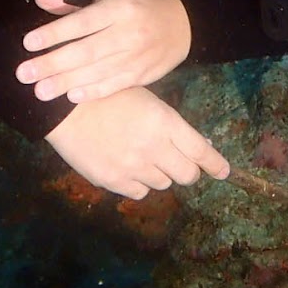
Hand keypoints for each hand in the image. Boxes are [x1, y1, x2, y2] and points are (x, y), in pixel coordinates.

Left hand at [17, 0, 191, 102]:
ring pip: (97, 72)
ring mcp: (136, 56)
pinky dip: (93, 92)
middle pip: (85, 51)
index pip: (81, 22)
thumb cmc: (138, 2)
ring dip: (65, 83)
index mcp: (118, 7)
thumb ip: (74, 0)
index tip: (28, 43)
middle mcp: (127, 32)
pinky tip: (72, 97)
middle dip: (52, 64)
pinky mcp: (143, 74)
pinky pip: (115, 85)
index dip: (54, 33)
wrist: (184, 21)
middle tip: (23, 74)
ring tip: (39, 92)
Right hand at [44, 87, 229, 198]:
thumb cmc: (107, 95)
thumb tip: (197, 149)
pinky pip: (139, 192)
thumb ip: (169, 125)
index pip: (200, 151)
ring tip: (143, 157)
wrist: (63, 108)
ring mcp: (133, 167)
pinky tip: (127, 167)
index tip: (224, 171)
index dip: (215, 164)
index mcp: (164, 122)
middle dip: (187, 170)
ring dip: (159, 173)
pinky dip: (138, 183)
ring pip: (163, 184)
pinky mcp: (113, 180)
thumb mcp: (145, 100)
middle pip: (186, 175)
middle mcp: (153, 148)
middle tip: (179, 163)